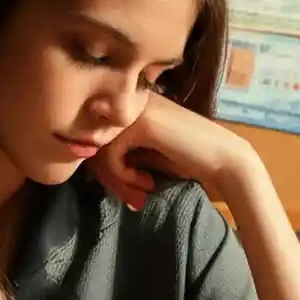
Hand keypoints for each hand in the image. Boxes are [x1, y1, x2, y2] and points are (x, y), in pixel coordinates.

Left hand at [88, 93, 255, 210]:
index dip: (104, 168)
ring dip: (116, 180)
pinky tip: (146, 183)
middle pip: (93, 142)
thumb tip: (77, 162)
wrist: (222, 160)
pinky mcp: (140, 121)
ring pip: (99, 149)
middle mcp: (129, 100)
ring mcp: (135, 107)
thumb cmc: (185, 160)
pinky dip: (124, 176)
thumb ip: (113, 152)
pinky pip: (111, 153)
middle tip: (130, 199)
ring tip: (138, 195)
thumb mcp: (141, 156)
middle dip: (108, 178)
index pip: (95, 135)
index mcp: (129, 104)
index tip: (125, 188)